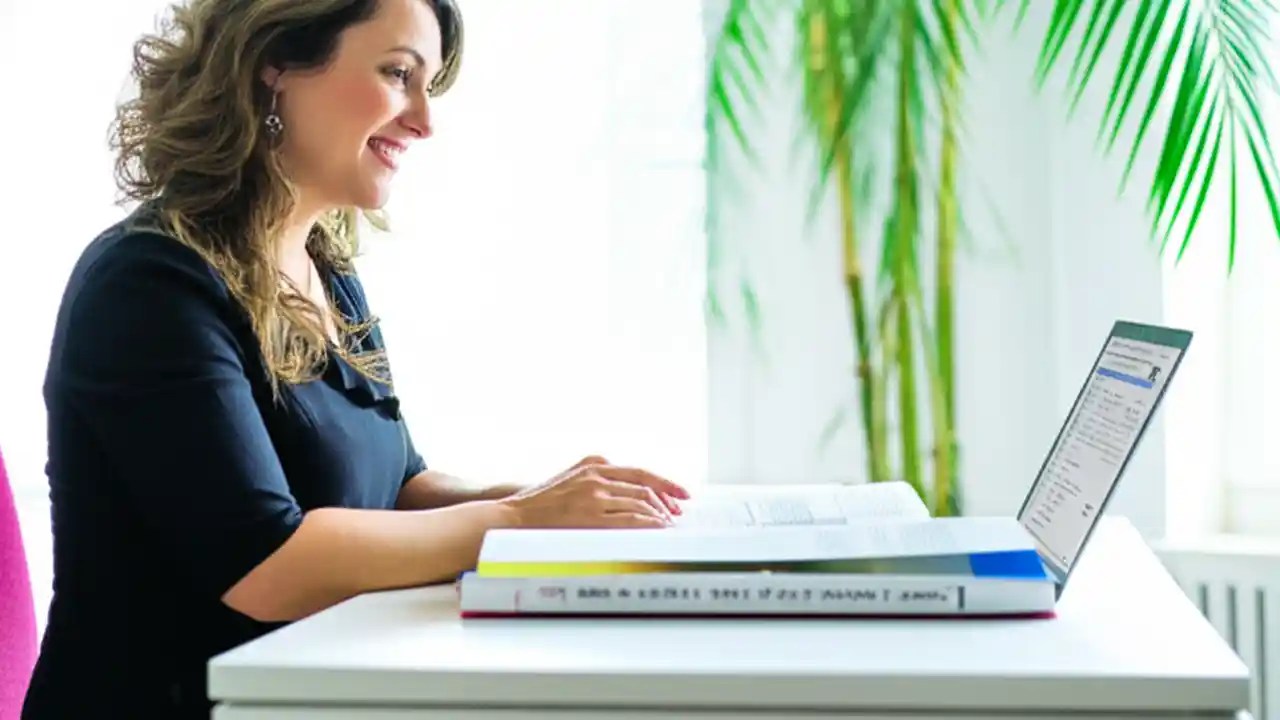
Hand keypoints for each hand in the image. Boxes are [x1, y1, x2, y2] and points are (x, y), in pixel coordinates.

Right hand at [501, 455, 689, 528]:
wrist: (513, 519)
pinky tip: (657, 531)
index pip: (639, 472)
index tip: (681, 493)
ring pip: (641, 503)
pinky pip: (632, 519)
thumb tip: (630, 495)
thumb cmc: (540, 506)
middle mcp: (597, 475)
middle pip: (645, 487)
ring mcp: (595, 495)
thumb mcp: (571, 480)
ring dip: (659, 516)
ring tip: (667, 528)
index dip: (665, 483)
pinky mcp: (592, 516)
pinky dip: (650, 525)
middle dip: (666, 502)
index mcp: (593, 464)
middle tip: (677, 515)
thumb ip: (597, 481)